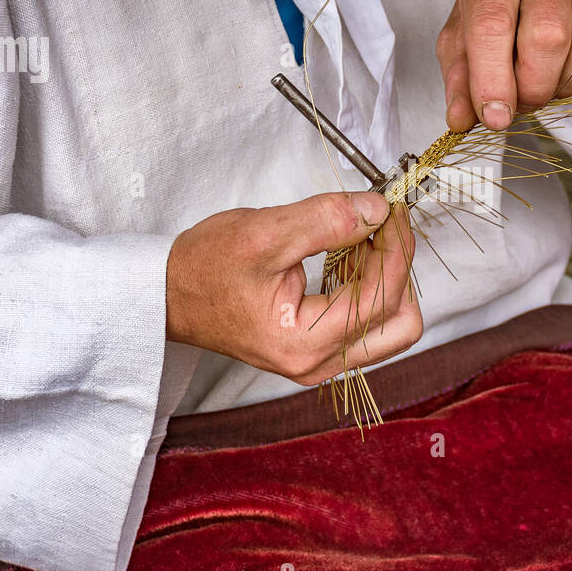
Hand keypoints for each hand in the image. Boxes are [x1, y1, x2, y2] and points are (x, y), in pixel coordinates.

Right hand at [165, 192, 420, 385]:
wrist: (171, 293)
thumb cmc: (205, 268)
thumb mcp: (264, 233)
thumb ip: (327, 221)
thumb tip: (378, 211)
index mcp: (305, 343)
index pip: (381, 296)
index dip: (396, 246)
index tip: (392, 207)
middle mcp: (319, 363)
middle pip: (401, 323)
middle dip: (399, 268)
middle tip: (381, 224)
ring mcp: (321, 360)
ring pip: (390, 323)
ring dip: (387, 275)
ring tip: (362, 235)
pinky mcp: (320, 347)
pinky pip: (367, 321)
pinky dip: (369, 284)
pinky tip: (349, 253)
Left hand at [436, 0, 571, 132]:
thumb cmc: (498, 16)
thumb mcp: (463, 41)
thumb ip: (459, 80)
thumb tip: (461, 120)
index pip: (493, 24)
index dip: (492, 80)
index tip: (495, 117)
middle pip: (548, 39)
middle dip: (533, 88)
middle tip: (522, 98)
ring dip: (565, 87)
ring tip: (547, 79)